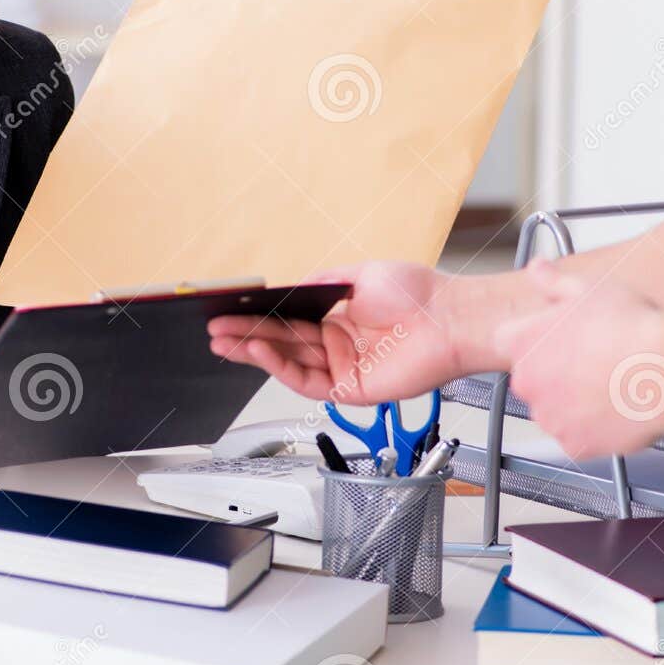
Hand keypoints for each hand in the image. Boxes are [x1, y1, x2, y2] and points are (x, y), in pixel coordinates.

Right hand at [206, 261, 469, 403]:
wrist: (449, 316)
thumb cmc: (418, 294)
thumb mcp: (359, 275)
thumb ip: (322, 284)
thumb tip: (290, 288)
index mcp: (341, 321)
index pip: (290, 323)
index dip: (259, 319)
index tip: (232, 311)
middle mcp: (340, 347)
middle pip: (283, 346)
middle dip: (246, 337)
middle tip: (214, 331)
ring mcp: (345, 369)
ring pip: (289, 365)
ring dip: (255, 353)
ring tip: (226, 341)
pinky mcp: (352, 389)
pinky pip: (308, 382)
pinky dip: (280, 367)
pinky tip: (260, 350)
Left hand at [491, 261, 663, 457]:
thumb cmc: (630, 327)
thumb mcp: (588, 287)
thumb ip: (553, 280)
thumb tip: (537, 270)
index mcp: (521, 342)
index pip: (507, 341)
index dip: (534, 340)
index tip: (556, 340)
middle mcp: (526, 383)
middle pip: (530, 379)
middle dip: (553, 374)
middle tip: (591, 362)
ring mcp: (548, 416)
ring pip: (553, 410)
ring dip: (572, 403)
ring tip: (607, 385)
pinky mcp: (573, 444)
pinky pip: (576, 438)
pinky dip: (592, 429)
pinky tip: (614, 408)